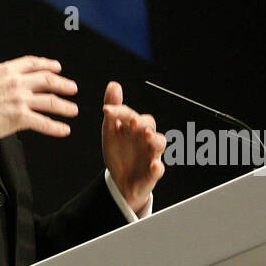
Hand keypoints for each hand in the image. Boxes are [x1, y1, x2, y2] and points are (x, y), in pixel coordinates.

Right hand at [0, 45, 78, 143]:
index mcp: (5, 71)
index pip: (32, 63)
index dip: (47, 65)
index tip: (57, 68)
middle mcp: (16, 83)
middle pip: (47, 80)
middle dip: (63, 84)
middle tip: (72, 88)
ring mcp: (19, 100)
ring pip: (50, 101)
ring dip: (65, 106)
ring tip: (73, 110)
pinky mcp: (19, 118)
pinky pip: (43, 123)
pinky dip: (56, 127)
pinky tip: (64, 130)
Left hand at [101, 81, 165, 211]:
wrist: (120, 181)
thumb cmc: (118, 153)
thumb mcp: (111, 131)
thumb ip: (113, 110)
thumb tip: (114, 84)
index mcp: (133, 127)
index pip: (129, 114)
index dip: (119, 111)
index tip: (106, 110)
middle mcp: (145, 138)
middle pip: (149, 125)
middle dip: (142, 122)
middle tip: (133, 121)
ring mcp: (150, 154)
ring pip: (159, 144)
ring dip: (154, 140)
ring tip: (147, 136)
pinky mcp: (152, 172)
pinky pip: (159, 170)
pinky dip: (158, 168)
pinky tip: (154, 165)